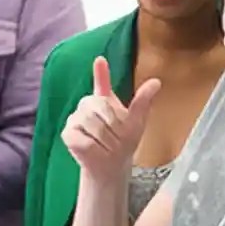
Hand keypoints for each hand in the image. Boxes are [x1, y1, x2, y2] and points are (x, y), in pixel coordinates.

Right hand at [60, 57, 159, 183]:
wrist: (112, 166)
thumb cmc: (123, 143)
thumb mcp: (136, 122)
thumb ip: (142, 101)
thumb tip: (156, 82)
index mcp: (104, 100)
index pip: (101, 82)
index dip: (101, 72)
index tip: (101, 59)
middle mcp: (87, 106)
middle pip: (100, 106)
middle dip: (114, 126)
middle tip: (119, 139)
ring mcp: (75, 119)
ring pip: (92, 123)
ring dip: (107, 139)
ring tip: (109, 146)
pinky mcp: (67, 133)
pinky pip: (83, 137)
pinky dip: (95, 148)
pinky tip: (97, 151)